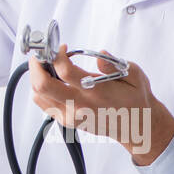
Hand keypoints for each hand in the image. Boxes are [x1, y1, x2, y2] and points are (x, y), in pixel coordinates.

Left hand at [27, 44, 173, 165]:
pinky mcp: (67, 122)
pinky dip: (40, 89)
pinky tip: (51, 80)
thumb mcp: (134, 76)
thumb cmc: (135, 99)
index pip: (65, 71)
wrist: (137, 126)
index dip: (57, 54)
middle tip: (41, 55)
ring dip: (37, 76)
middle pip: (43, 85)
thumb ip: (114, 64)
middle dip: (36, 65)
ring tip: (46, 66)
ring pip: (39, 95)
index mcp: (97, 91)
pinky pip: (43, 104)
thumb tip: (100, 53)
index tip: (61, 47)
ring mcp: (71, 115)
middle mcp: (80, 105)